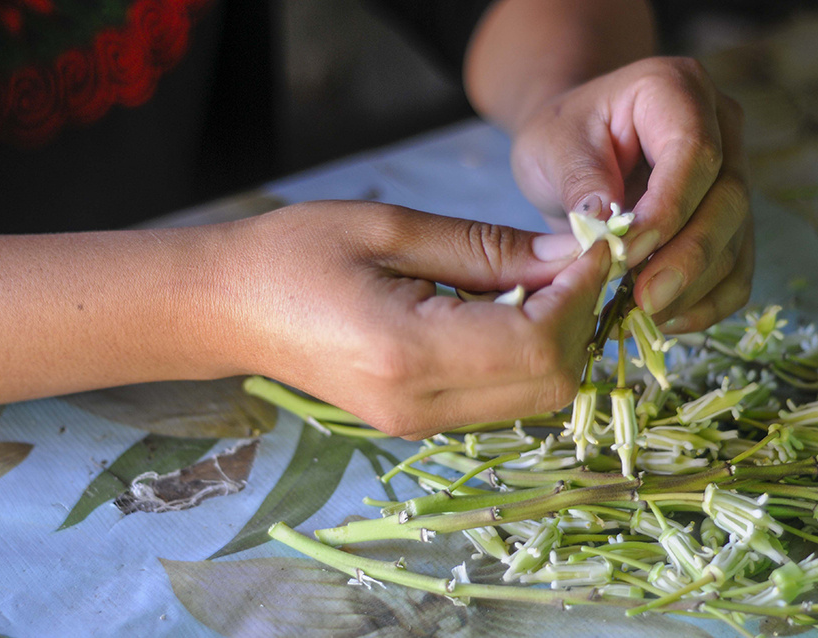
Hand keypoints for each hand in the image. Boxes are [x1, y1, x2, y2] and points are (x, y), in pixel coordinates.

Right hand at [216, 201, 610, 437]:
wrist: (228, 308)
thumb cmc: (294, 252)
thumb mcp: (391, 229)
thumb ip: (487, 247)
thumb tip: (570, 254)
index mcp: (407, 352)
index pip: (538, 343)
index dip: (579, 294)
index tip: (589, 245)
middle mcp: (419, 405)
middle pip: (551, 381)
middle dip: (577, 318)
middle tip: (565, 260)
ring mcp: (417, 424)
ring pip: (535, 397)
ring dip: (555, 337)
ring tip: (533, 279)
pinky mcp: (416, 423)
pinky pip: (502, 399)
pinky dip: (524, 355)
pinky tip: (502, 310)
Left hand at [509, 56, 753, 332]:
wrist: (575, 145)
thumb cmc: (562, 137)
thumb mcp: (552, 146)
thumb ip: (580, 181)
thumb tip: (603, 231)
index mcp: (676, 89)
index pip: (695, 151)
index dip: (668, 208)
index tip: (626, 253)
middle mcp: (721, 127)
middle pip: (727, 199)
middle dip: (687, 257)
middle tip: (645, 300)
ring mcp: (733, 173)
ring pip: (736, 238)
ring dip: (697, 286)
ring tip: (648, 316)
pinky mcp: (730, 219)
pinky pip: (736, 266)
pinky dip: (708, 301)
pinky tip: (669, 322)